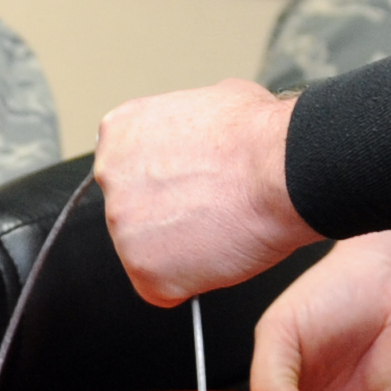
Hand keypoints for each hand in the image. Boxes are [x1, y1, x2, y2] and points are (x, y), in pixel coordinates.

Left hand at [96, 79, 320, 306]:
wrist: (280, 172)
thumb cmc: (257, 137)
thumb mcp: (211, 101)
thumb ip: (184, 125)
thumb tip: (201, 139)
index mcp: (120, 133)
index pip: (128, 170)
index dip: (167, 183)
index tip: (188, 187)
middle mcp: (110, 177)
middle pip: (135, 213)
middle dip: (170, 218)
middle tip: (210, 210)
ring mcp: (122, 228)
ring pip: (149, 254)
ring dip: (181, 250)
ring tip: (221, 229)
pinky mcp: (144, 271)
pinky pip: (164, 289)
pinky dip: (192, 281)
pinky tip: (220, 254)